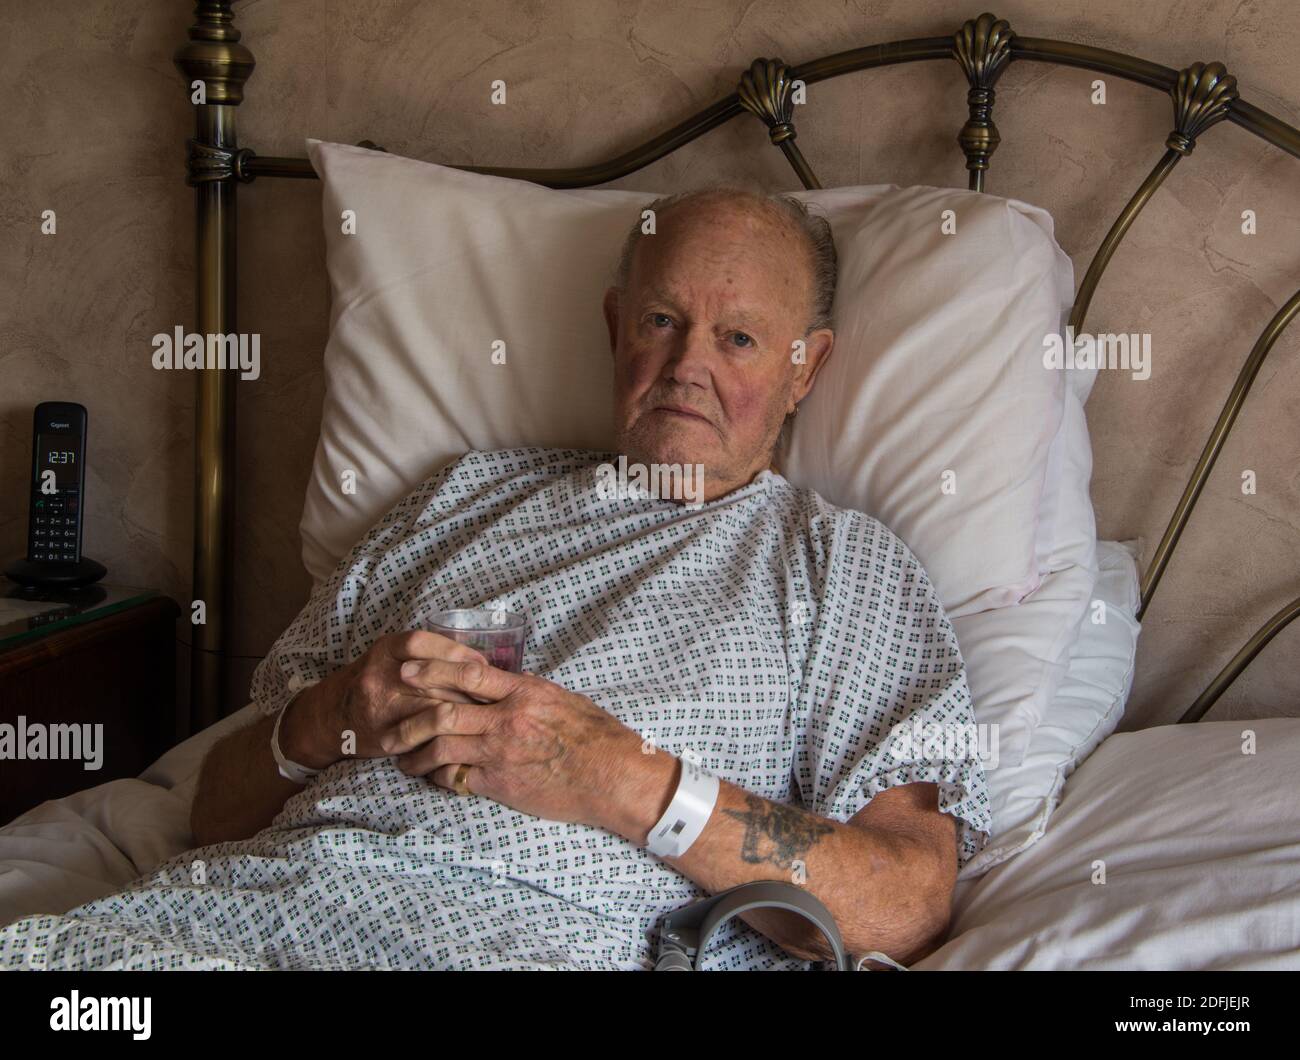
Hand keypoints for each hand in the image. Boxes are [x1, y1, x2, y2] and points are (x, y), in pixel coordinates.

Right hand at [278, 631, 490, 768]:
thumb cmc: (374, 680)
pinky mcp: (384, 734)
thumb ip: (426, 654)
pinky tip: (464, 736)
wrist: (331, 717)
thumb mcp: (391, 657)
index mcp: (384, 650)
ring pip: (431, 708)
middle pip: (432, 678)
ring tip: (486, 716)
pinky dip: (446, 735)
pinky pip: (423, 735)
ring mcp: (379, 706)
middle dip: (467, 688)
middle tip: (494, 696)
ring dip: (462, 714)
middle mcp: (379, 675)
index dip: (455, 651)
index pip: (420, 643)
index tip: (480, 665)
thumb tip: (479, 661)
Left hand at [392, 660, 677, 838]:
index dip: (433, 667)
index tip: (408, 667)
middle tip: (388, 722)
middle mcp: (508, 719)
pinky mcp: (502, 784)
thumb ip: (526, 693)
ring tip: (400, 759)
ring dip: (415, 754)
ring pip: (442, 747)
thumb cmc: (595, 736)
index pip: (469, 671)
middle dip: (409, 716)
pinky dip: (438, 778)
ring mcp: (502, 753)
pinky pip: (457, 779)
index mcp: (525, 692)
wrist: (614, 776)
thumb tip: (501, 686)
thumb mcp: (562, 700)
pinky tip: (430, 778)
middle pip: (444, 711)